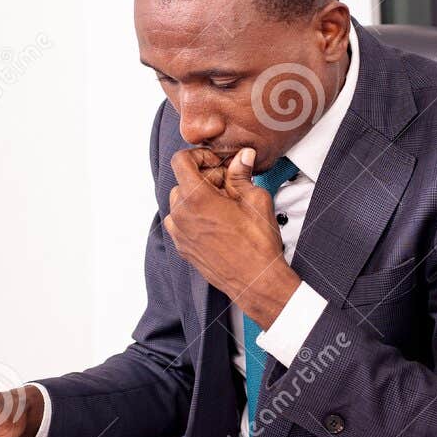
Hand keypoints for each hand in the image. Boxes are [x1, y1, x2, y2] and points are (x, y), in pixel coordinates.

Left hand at [163, 147, 301, 327]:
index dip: (200, 156)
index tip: (217, 163)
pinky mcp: (182, 247)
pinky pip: (181, 221)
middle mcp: (181, 215)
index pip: (180, 161)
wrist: (255, 281)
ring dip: (198, 197)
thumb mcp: (255, 200)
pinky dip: (194, 215)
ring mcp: (179, 233)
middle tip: (230, 186)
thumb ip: (242, 174)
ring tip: (224, 206)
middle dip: (205, 178)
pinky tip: (217, 222)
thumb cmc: (257, 244)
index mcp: (196, 198)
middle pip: (183, 181)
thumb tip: (242, 157)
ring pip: (180, 201)